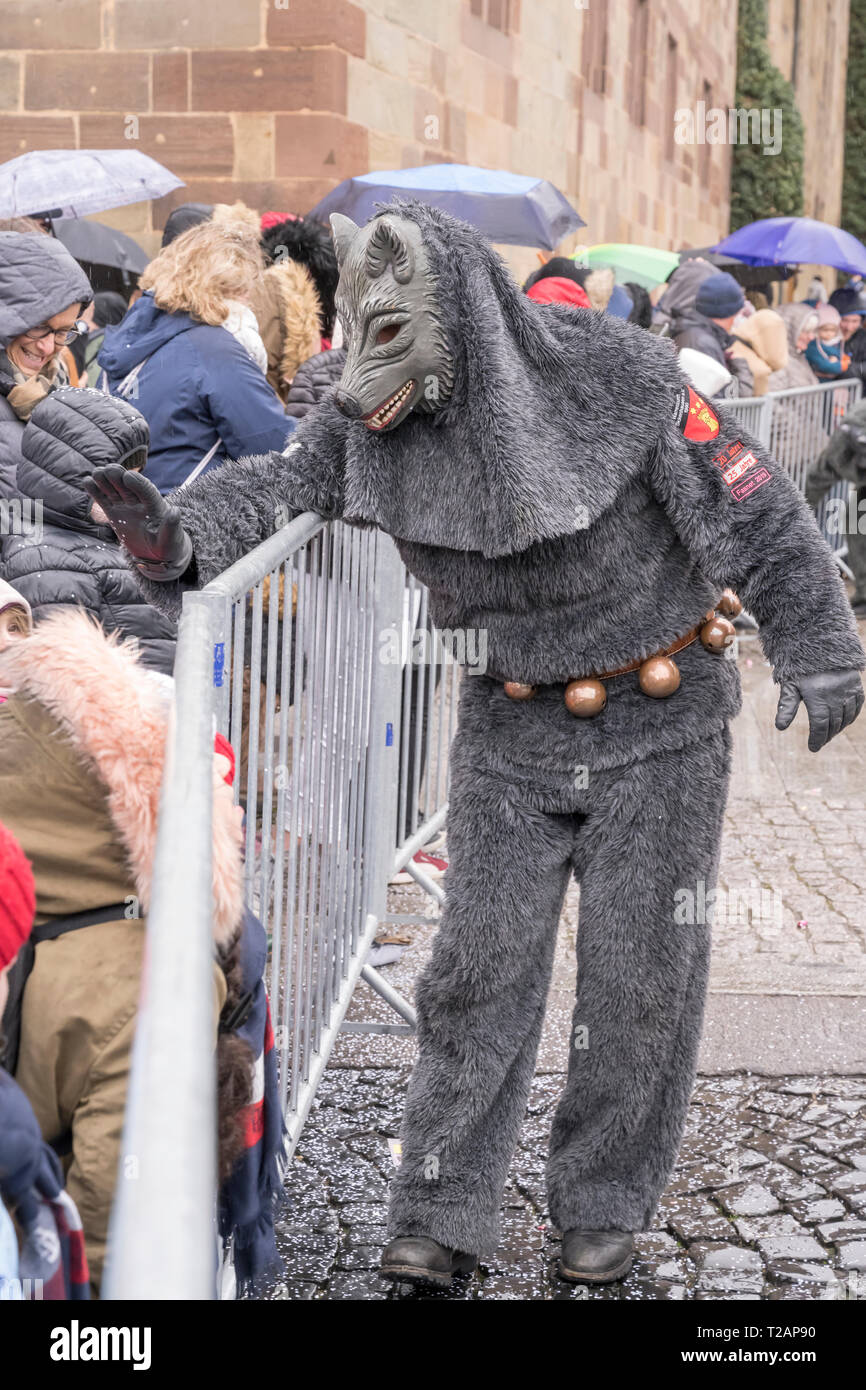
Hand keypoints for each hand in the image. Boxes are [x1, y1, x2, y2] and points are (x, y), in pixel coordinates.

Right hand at [84, 465, 192, 580]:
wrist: (157, 554)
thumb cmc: (168, 545)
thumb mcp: (171, 538)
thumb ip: (172, 525)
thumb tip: (175, 511)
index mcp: (156, 505)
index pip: (147, 491)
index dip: (138, 484)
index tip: (128, 476)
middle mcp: (139, 501)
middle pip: (128, 486)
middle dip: (119, 477)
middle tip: (109, 469)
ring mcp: (126, 505)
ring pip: (114, 490)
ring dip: (105, 481)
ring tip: (96, 473)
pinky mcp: (114, 512)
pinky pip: (104, 500)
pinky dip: (96, 491)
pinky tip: (87, 482)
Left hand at [775, 669, 864, 751]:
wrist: (820, 645)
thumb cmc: (801, 668)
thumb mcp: (790, 685)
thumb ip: (787, 706)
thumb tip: (780, 727)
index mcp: (816, 695)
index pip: (820, 725)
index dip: (817, 739)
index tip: (813, 748)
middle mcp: (834, 694)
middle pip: (833, 723)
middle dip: (826, 736)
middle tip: (820, 742)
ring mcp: (847, 690)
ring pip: (846, 717)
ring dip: (838, 728)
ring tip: (829, 734)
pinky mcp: (856, 685)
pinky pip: (857, 706)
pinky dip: (851, 717)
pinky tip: (843, 722)